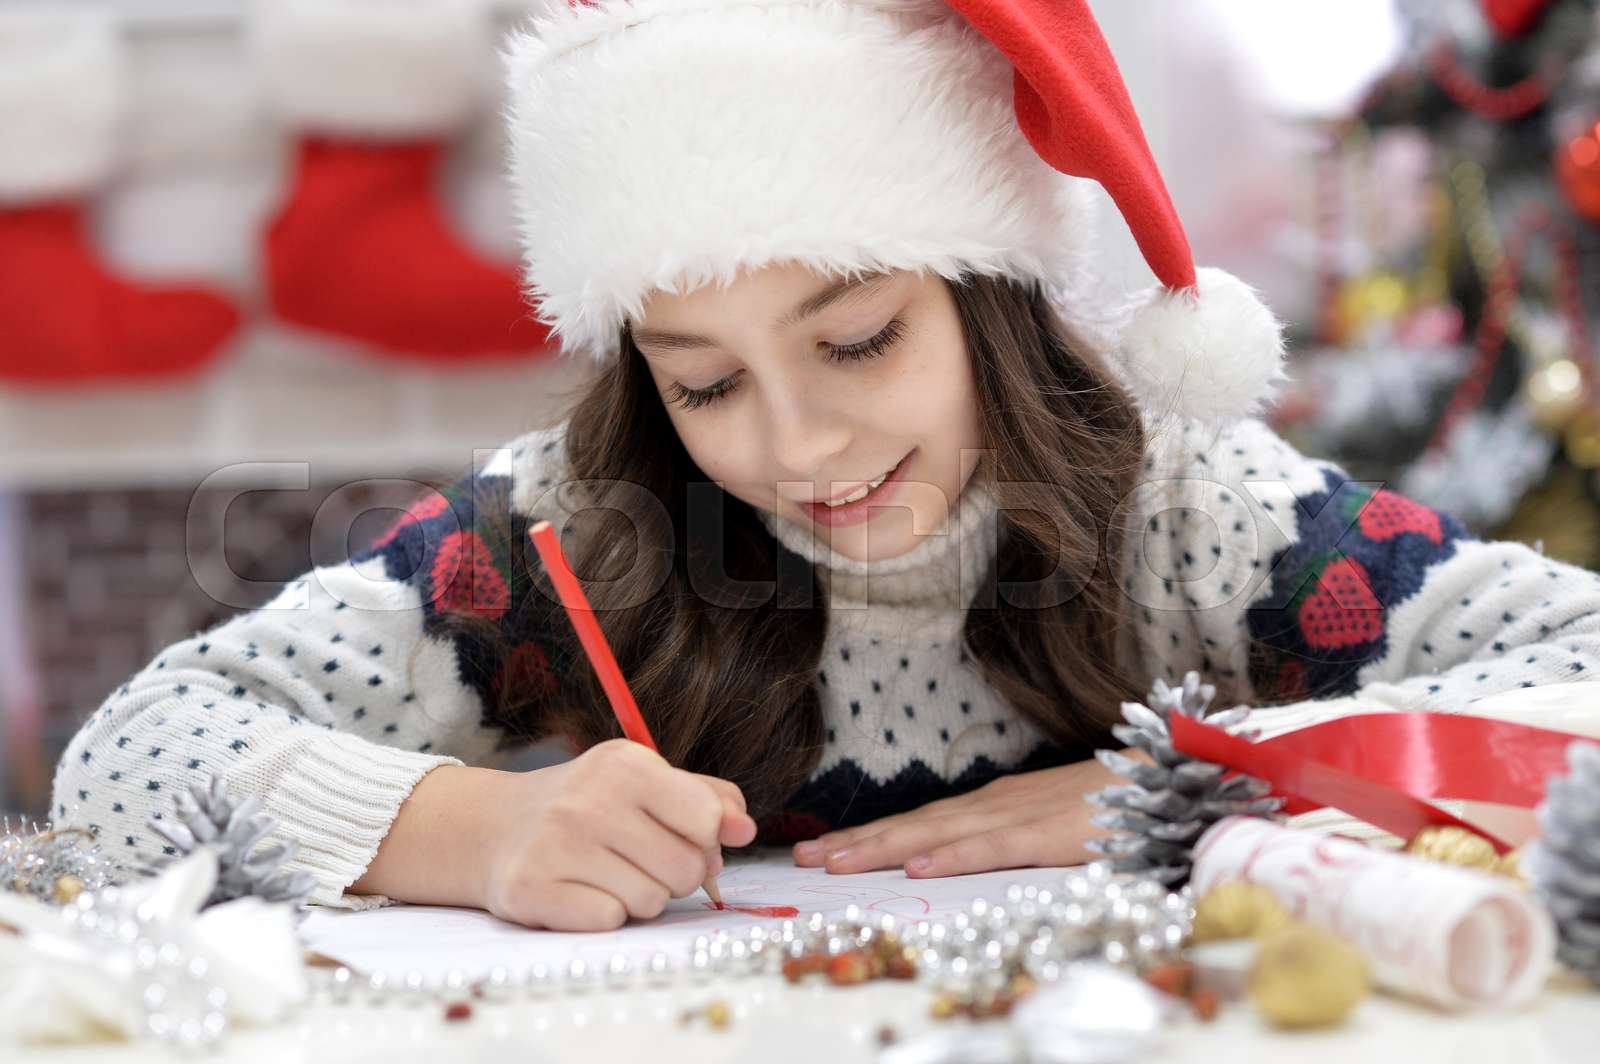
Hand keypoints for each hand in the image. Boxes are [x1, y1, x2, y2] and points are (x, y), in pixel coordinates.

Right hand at [481, 739, 755, 930]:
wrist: (497, 826)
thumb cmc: (590, 804)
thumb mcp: (647, 782)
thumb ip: (707, 800)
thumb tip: (746, 829)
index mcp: (626, 764)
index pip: (707, 818)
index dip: (704, 838)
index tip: (679, 833)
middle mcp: (589, 800)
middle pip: (686, 870)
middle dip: (675, 874)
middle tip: (640, 858)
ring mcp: (556, 846)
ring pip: (651, 902)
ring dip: (640, 896)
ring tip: (607, 871)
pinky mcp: (531, 890)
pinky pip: (609, 922)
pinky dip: (604, 913)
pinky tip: (581, 889)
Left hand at [791, 755, 1128, 877]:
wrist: (1170, 774)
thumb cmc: (1113, 801)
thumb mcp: (1049, 821)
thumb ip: (1010, 837)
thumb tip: (966, 856)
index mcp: (993, 804)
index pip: (919, 823)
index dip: (869, 836)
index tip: (824, 849)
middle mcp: (994, 804)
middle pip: (913, 826)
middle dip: (857, 842)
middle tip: (804, 858)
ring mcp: (1017, 815)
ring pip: (937, 834)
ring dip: (883, 848)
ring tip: (836, 862)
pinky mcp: (1046, 833)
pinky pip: (992, 847)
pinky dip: (953, 857)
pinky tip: (920, 868)